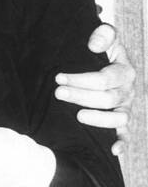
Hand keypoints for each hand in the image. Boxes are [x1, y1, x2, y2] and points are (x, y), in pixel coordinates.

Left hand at [54, 23, 134, 152]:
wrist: (108, 64)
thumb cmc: (102, 52)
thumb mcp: (105, 38)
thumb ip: (103, 35)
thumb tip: (94, 44)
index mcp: (125, 71)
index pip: (104, 78)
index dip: (81, 79)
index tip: (59, 78)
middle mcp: (128, 91)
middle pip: (107, 99)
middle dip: (81, 96)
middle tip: (58, 92)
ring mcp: (125, 108)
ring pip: (118, 118)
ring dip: (97, 118)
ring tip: (77, 116)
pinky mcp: (121, 122)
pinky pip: (126, 134)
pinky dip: (122, 143)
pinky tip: (113, 151)